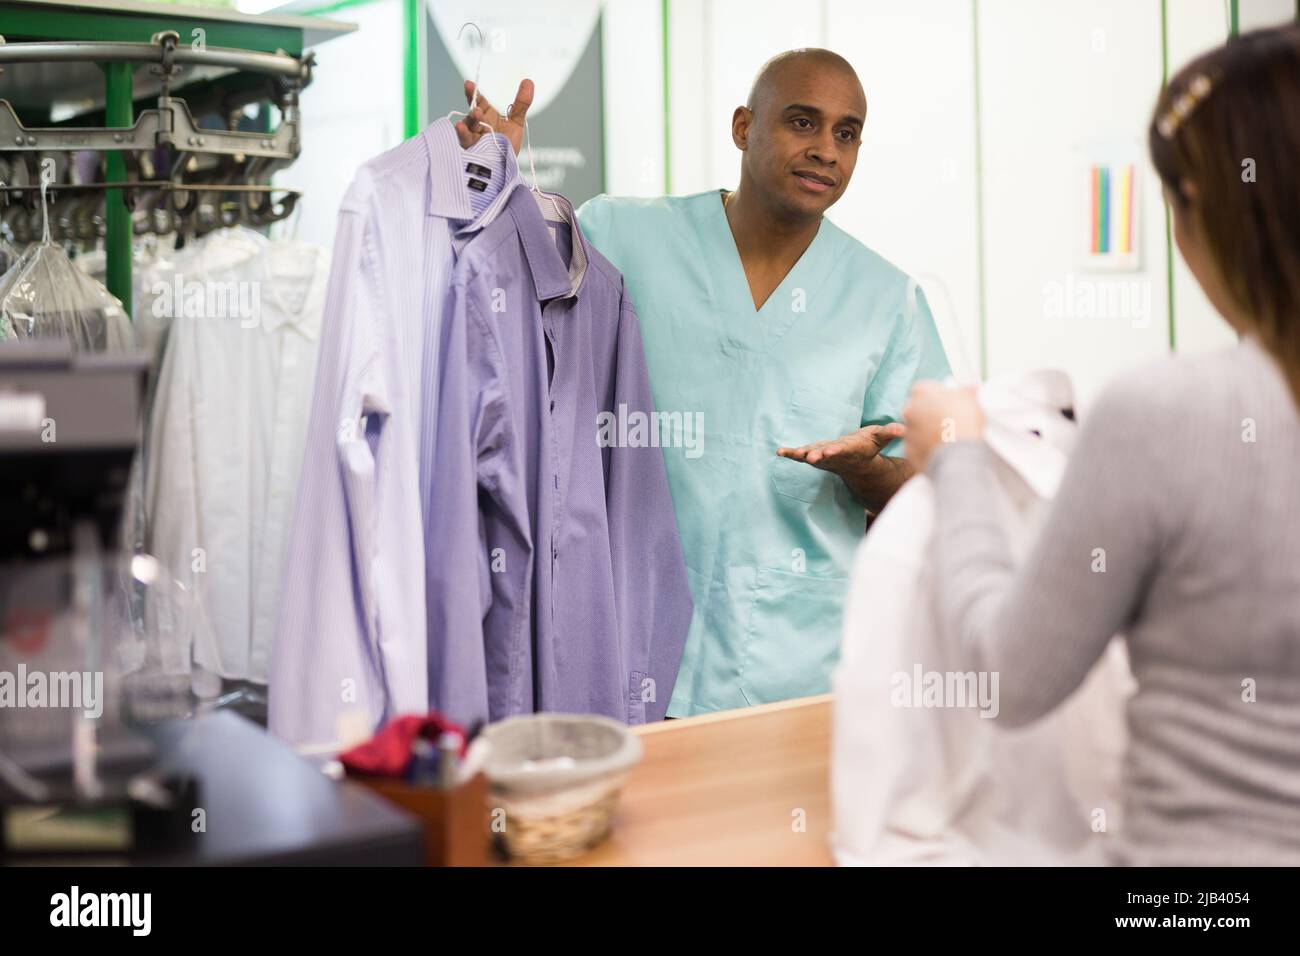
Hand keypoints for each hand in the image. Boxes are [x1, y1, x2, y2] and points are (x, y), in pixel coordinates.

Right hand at [453, 79, 533, 154]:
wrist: (505, 166)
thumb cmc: (506, 143)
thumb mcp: (516, 122)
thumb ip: (521, 103)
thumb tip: (529, 81)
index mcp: (486, 115)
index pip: (478, 102)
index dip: (472, 93)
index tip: (469, 84)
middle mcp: (477, 125)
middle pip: (472, 116)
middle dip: (474, 112)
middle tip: (478, 110)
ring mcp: (472, 138)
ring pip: (467, 129)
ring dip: (469, 125)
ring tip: (470, 120)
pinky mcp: (470, 151)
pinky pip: (464, 143)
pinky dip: (461, 136)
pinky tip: (460, 129)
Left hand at [776, 422, 905, 474]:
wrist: (856, 465)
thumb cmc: (867, 447)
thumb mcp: (879, 438)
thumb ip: (890, 433)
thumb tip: (904, 428)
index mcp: (850, 451)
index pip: (843, 450)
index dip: (836, 451)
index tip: (830, 451)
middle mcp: (835, 456)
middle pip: (825, 456)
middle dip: (817, 456)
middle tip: (809, 457)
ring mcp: (822, 457)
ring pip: (810, 456)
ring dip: (800, 455)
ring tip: (789, 453)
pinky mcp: (813, 455)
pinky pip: (800, 455)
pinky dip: (790, 453)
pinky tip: (779, 451)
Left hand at [901, 381, 983, 470]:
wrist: (957, 453)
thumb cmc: (964, 420)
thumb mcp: (970, 398)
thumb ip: (965, 391)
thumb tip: (970, 388)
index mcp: (920, 393)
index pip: (923, 389)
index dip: (936, 395)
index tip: (947, 402)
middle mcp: (909, 410)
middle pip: (916, 409)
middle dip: (928, 413)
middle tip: (946, 420)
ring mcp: (907, 432)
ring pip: (915, 429)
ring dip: (926, 431)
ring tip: (945, 437)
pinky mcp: (909, 451)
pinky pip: (917, 448)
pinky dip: (926, 448)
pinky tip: (940, 450)